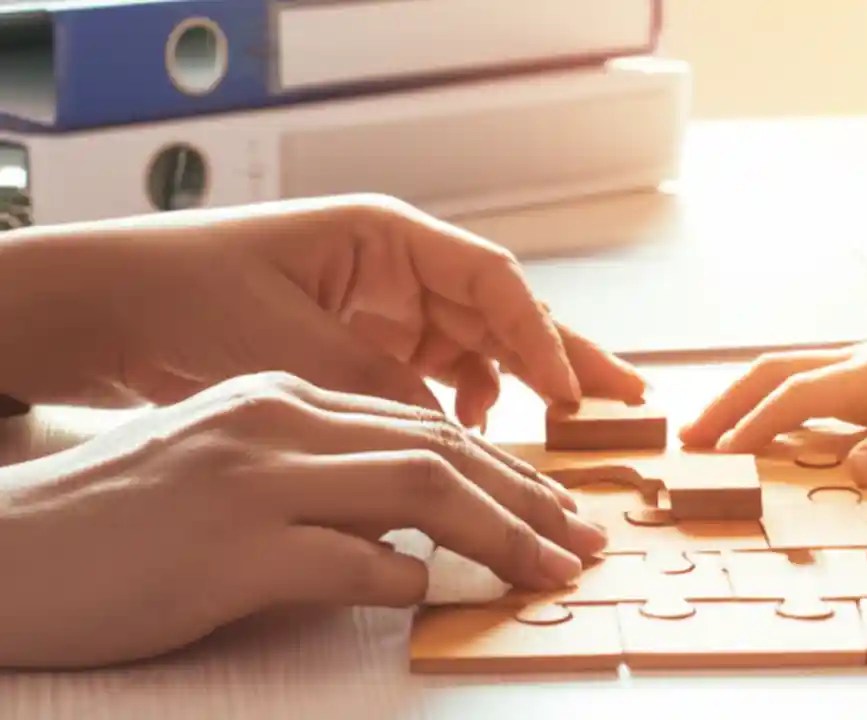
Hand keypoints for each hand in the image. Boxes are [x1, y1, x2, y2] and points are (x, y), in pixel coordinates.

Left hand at [0, 194, 644, 422]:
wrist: (116, 309)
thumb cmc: (191, 294)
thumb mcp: (292, 341)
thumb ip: (380, 387)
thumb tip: (453, 438)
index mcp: (387, 239)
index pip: (491, 284)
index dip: (540, 339)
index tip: (570, 396)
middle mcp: (397, 271)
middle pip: (504, 315)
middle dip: (567, 356)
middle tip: (630, 398)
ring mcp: (386, 311)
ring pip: (480, 350)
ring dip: (526, 387)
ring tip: (578, 424)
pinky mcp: (367, 349)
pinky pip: (440, 378)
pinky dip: (468, 405)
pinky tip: (483, 431)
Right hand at [0, 372, 605, 668]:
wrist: (11, 552)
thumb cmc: (121, 523)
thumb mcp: (232, 470)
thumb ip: (320, 480)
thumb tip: (410, 528)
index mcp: (281, 399)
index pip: (422, 424)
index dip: (503, 468)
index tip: (551, 507)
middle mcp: (278, 422)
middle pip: (441, 450)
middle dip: (529, 499)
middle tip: (583, 541)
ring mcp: (256, 480)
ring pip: (421, 491)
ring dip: (502, 536)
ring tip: (551, 572)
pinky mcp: (231, 548)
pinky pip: (354, 562)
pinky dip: (409, 582)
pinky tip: (436, 598)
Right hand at [678, 341, 866, 485]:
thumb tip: (851, 471)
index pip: (794, 396)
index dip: (753, 425)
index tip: (722, 457)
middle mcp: (857, 362)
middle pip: (772, 372)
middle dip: (726, 402)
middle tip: (688, 439)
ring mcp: (862, 366)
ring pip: (784, 372)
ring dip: (742, 398)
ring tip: (710, 431)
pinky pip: (805, 383)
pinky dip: (770, 400)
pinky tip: (763, 423)